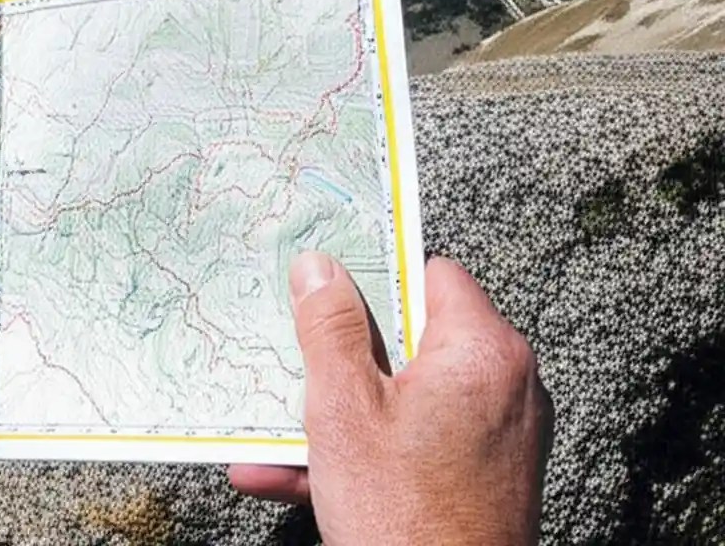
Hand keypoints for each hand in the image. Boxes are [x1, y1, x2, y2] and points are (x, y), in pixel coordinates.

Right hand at [230, 254, 552, 544]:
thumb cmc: (402, 518)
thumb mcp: (343, 409)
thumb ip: (331, 329)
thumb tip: (319, 266)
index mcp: (482, 353)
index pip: (432, 275)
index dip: (375, 276)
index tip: (327, 288)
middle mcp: (506, 386)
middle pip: (413, 340)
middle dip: (342, 359)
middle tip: (293, 364)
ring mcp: (499, 437)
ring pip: (406, 399)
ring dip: (340, 415)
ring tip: (277, 436)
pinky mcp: (484, 478)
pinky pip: (416, 444)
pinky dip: (366, 453)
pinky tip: (295, 476)